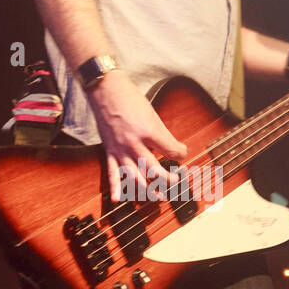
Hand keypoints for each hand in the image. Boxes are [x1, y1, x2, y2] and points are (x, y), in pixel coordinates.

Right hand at [88, 69, 187, 201]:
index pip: (171, 150)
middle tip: (175, 181)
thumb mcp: (151, 114)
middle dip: (167, 178)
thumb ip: (160, 133)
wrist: (105, 90)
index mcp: (148, 131)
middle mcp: (134, 143)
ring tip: (157, 196)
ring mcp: (121, 149)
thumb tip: (170, 147)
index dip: (181, 154)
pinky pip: (112, 172)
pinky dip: (115, 187)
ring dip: (147, 190)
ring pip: (135, 177)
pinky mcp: (110, 150)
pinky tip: (118, 199)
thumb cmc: (129, 98)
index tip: (182, 154)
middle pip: (154, 169)